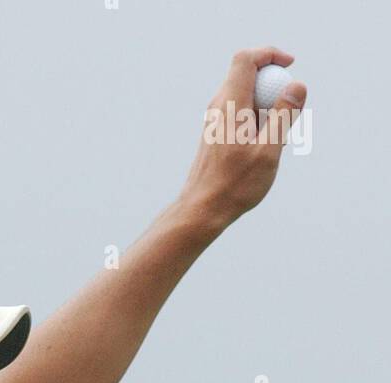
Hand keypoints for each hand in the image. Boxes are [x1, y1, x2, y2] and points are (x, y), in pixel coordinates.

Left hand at [178, 47, 307, 232]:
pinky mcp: (216, 133)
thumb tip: (297, 86)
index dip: (270, 54)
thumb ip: (284, 115)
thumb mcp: (268, 150)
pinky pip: (240, 113)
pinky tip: (263, 147)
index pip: (246, 59)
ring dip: (267, 105)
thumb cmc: (235, 185)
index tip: (290, 65)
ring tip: (276, 137)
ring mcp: (215, 120)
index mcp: (230, 104)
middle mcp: (218, 107)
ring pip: (245, 96)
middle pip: (247, 75)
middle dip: (273, 83)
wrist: (202, 210)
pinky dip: (257, 119)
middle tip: (290, 109)